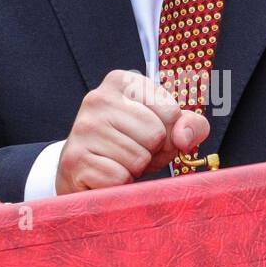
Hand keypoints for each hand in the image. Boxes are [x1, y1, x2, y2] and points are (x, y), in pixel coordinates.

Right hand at [55, 70, 209, 194]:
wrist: (83, 170)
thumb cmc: (130, 145)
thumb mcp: (165, 129)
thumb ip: (190, 125)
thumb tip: (183, 138)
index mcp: (121, 82)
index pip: (171, 111)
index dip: (168, 132)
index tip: (148, 134)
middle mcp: (98, 98)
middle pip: (155, 134)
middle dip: (152, 151)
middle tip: (134, 152)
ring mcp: (83, 127)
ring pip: (139, 158)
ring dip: (136, 169)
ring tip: (120, 162)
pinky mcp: (75, 158)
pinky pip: (120, 178)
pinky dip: (121, 184)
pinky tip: (107, 175)